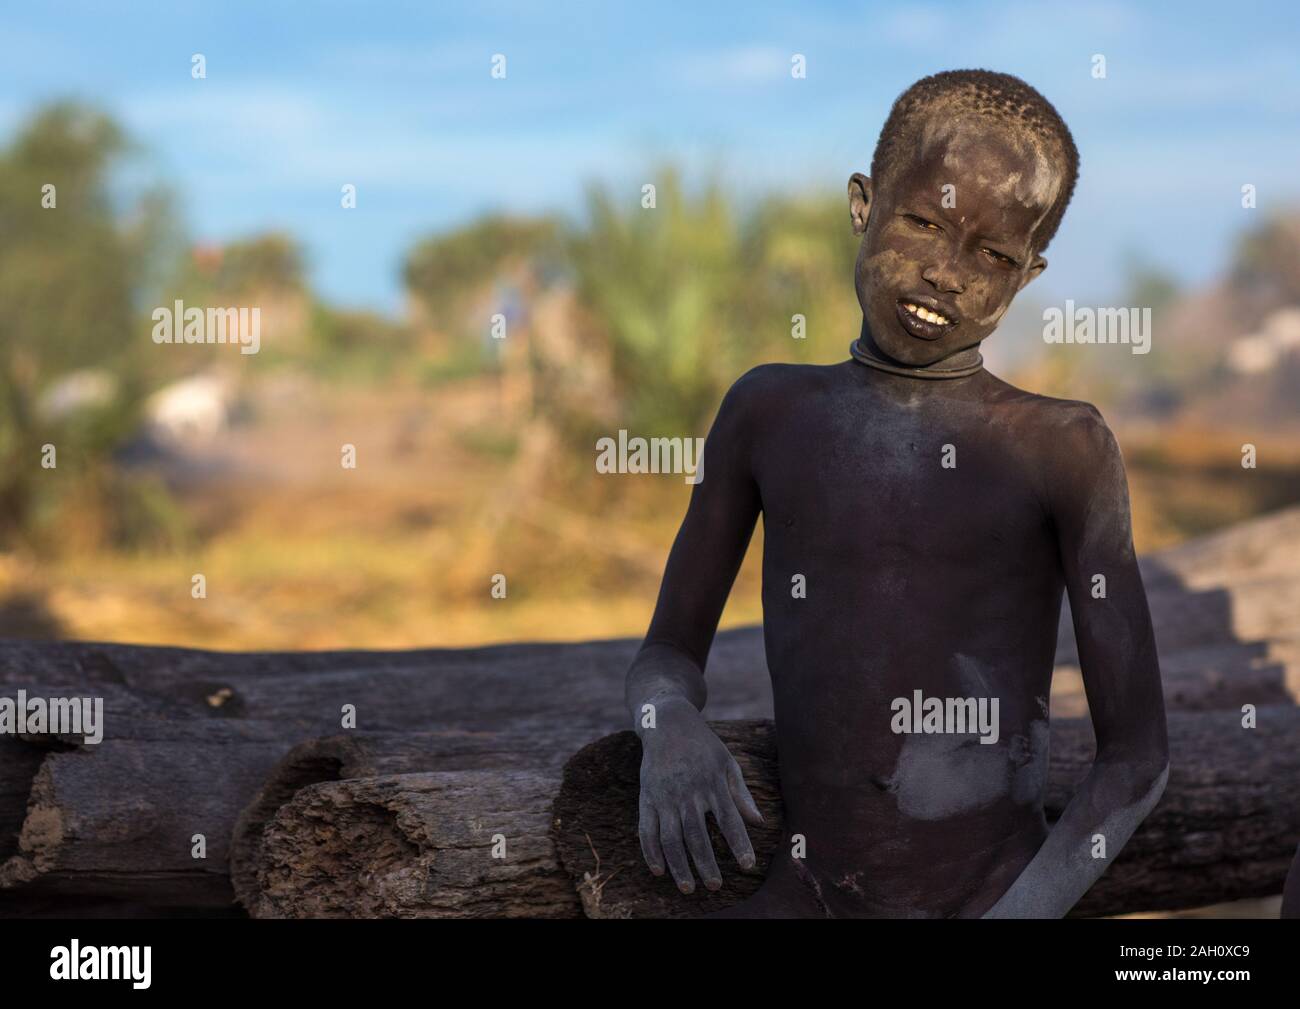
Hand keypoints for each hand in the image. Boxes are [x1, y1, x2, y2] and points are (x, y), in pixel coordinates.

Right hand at [637, 698, 763, 891]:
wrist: (667, 723)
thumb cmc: (703, 745)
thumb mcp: (727, 762)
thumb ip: (741, 794)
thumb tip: (759, 822)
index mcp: (712, 783)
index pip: (729, 819)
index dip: (739, 844)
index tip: (747, 865)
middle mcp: (688, 792)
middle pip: (697, 835)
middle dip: (706, 864)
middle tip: (715, 886)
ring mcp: (665, 796)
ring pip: (671, 838)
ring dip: (679, 866)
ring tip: (688, 888)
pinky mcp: (647, 797)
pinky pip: (646, 830)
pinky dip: (650, 852)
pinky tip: (659, 871)